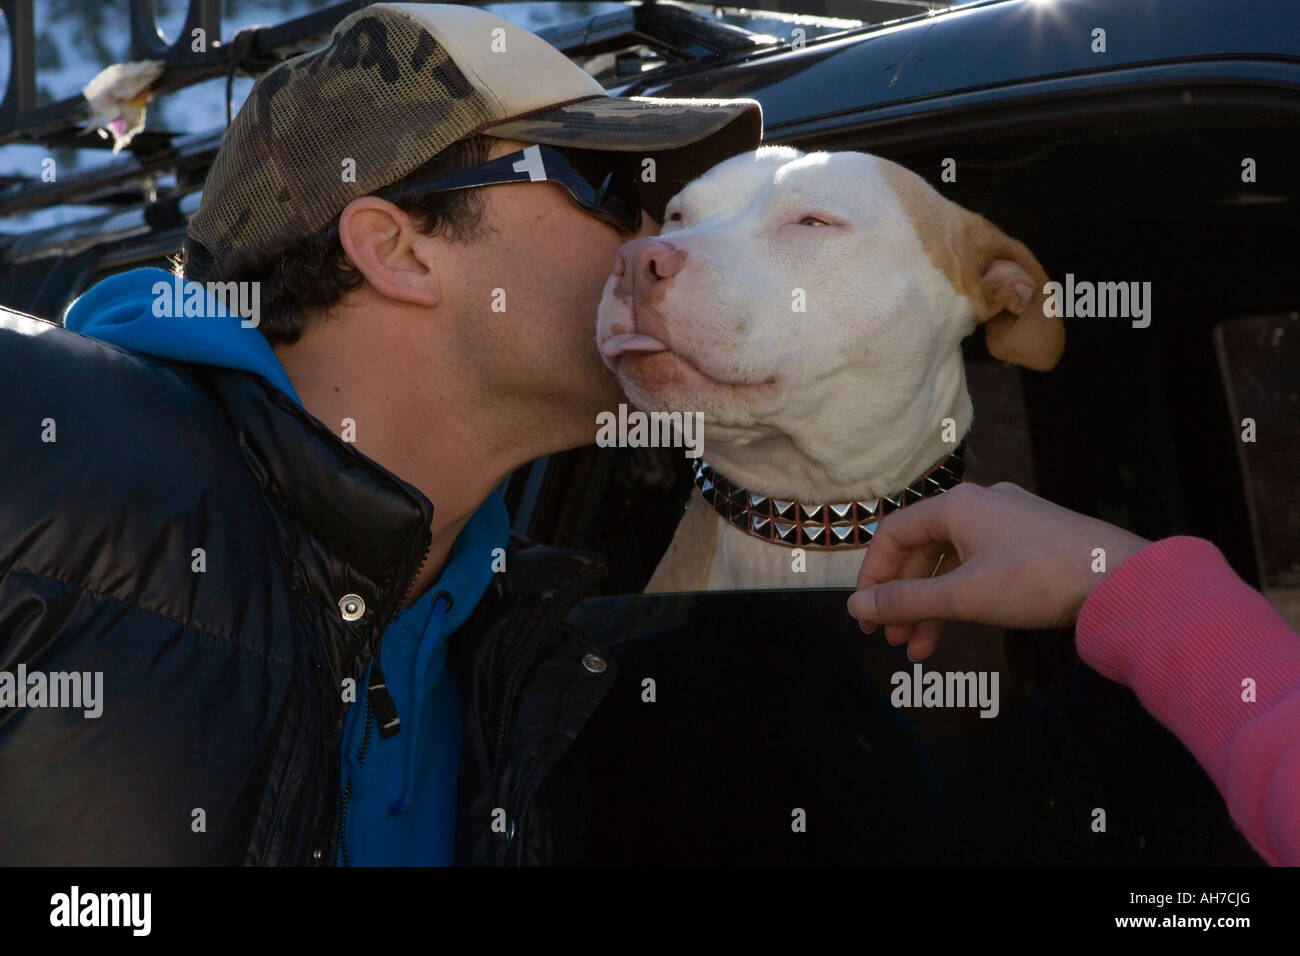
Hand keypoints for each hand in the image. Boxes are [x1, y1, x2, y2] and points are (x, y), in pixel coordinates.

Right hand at [846, 481, 1150, 660]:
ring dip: (932, 605)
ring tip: (922, 650)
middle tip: (893, 639)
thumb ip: (905, 602)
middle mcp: (979, 505)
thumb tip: (857, 607)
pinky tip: (961, 627)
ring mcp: (1008, 522)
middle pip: (922, 551)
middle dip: (904, 599)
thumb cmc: (1037, 579)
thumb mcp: (961, 596)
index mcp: (956, 506)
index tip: (867, 615)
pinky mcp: (1033, 541)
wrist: (1120, 578)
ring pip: (952, 563)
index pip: (893, 535)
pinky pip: (981, 566)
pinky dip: (964, 597)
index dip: (873, 576)